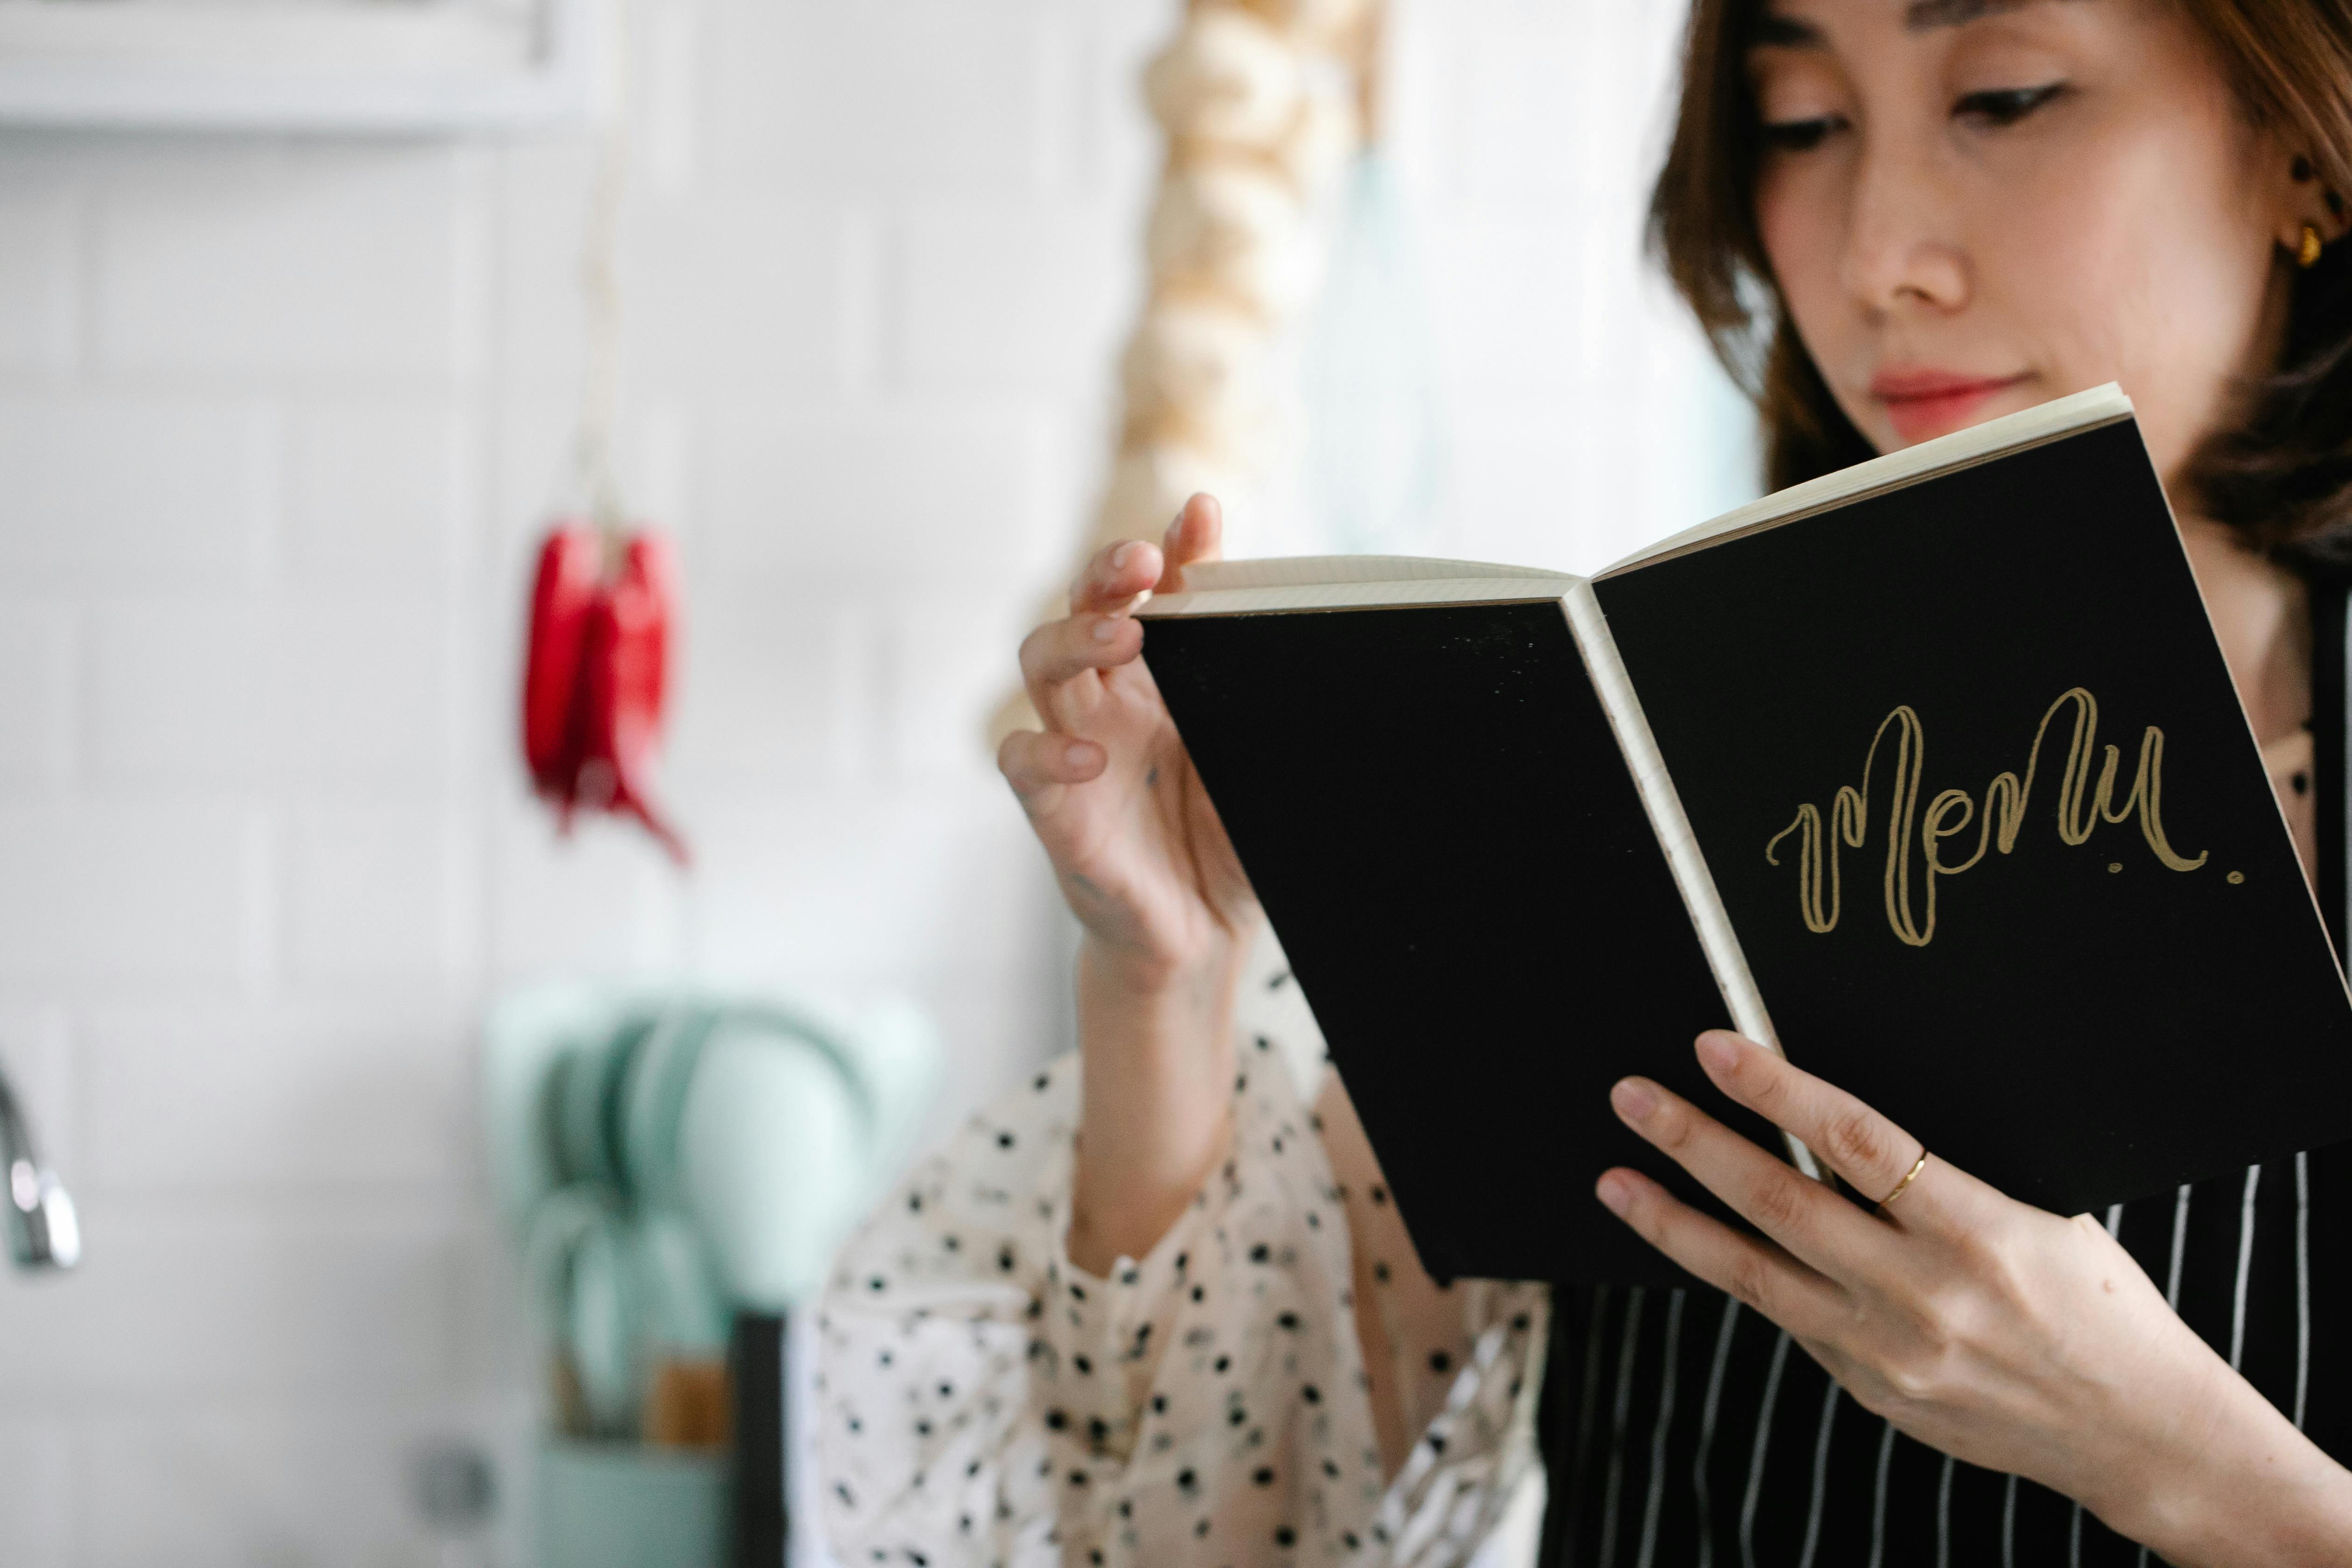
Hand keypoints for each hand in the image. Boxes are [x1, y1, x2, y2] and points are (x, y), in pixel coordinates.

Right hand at [998, 494, 1256, 994]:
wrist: (1203, 935)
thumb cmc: (1224, 842)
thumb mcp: (1255, 761)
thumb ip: (1259, 696)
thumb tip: (1309, 638)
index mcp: (1162, 679)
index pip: (1156, 594)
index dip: (1171, 549)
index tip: (1199, 515)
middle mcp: (1111, 700)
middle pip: (1082, 607)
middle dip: (1104, 573)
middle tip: (1139, 563)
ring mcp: (1075, 746)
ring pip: (1042, 663)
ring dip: (1073, 636)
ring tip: (1118, 632)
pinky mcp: (1053, 807)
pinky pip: (1023, 761)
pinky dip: (1048, 750)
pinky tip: (1090, 753)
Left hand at [1596, 1030, 2351, 1566]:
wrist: (2138, 1432)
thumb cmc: (2099, 1304)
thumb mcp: (2043, 1216)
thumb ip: (1942, 1181)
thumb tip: (1836, 1122)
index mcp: (1976, 1231)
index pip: (1852, 1140)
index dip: (1776, 1088)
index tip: (1714, 1047)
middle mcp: (1922, 1293)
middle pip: (1779, 1202)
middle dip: (1693, 1143)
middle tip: (1631, 1098)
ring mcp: (1888, 1350)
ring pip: (1752, 1274)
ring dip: (1673, 1221)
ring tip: (1615, 1179)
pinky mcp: (1872, 1389)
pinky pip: (1790, 1319)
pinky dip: (1738, 1274)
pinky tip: (1697, 1239)